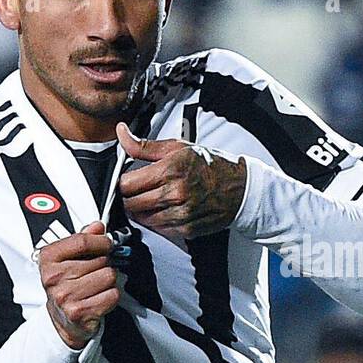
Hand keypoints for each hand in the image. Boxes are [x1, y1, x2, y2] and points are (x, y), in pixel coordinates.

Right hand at [39, 221, 120, 349]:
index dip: (101, 241)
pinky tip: (99, 298)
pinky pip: (112, 294)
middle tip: (96, 272)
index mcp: (48, 259)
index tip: (107, 243)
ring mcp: (65, 296)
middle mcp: (54, 278)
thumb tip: (97, 226)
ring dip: (109, 281)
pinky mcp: (79, 312)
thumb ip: (82, 240)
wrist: (63, 319)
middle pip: (100, 259)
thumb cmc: (67, 286)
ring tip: (96, 286)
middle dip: (105, 264)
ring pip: (109, 276)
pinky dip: (111, 296)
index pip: (82, 241)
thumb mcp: (68, 259)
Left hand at [117, 122, 246, 240]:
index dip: (121, 183)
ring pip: (142, 219)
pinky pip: (159, 230)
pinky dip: (156, 221)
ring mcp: (181, 214)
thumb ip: (144, 145)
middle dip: (128, 198)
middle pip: (131, 204)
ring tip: (151, 199)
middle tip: (136, 191)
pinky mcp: (186, 229)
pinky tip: (164, 209)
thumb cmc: (211, 166)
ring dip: (141, 211)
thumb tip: (122, 133)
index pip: (127, 184)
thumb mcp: (178, 148)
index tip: (125, 181)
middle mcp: (175, 194)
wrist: (240, 188)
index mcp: (170, 170)